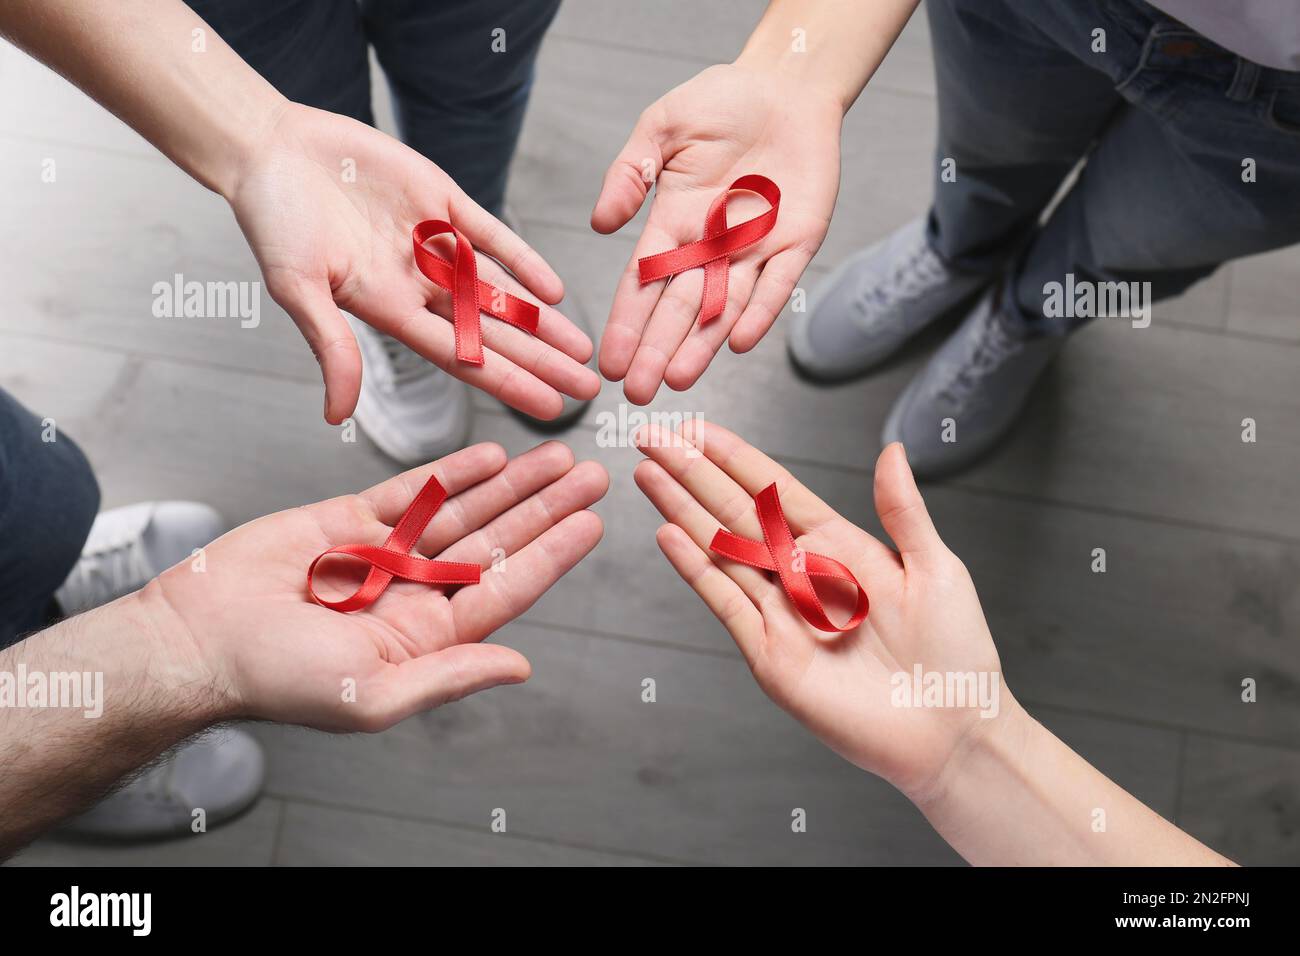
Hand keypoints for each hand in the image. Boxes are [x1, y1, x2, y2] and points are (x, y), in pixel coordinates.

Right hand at [141, 441, 607, 731]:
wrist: (200, 638)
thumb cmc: (280, 679)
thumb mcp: (375, 693)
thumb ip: (451, 675)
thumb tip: (521, 669)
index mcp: (429, 635)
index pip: (506, 586)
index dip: (552, 553)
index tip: (593, 524)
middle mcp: (416, 590)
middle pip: (495, 539)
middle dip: (545, 507)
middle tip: (591, 476)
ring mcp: (385, 551)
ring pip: (462, 509)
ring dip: (510, 482)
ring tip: (555, 454)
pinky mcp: (348, 520)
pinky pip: (411, 490)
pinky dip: (450, 471)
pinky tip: (490, 455)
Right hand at [228, 103, 600, 423]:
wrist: (270, 146)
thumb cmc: (272, 219)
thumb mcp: (298, 288)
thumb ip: (330, 346)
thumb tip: (338, 416)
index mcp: (388, 310)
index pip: (462, 357)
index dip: (509, 383)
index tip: (552, 409)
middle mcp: (418, 285)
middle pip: (493, 333)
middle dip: (542, 362)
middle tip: (589, 390)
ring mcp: (433, 244)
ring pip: (501, 291)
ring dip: (542, 321)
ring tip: (584, 350)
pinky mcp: (441, 201)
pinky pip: (492, 237)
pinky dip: (523, 261)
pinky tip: (556, 290)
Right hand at [593, 64, 842, 403]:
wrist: (787, 85)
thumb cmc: (722, 101)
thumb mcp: (662, 127)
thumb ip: (630, 173)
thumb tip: (600, 224)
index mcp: (674, 223)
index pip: (644, 283)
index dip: (627, 323)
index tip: (611, 361)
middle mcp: (711, 246)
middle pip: (679, 308)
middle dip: (657, 350)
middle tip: (638, 392)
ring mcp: (755, 248)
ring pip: (724, 308)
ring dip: (702, 346)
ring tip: (678, 379)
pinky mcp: (797, 242)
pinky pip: (777, 285)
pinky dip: (760, 314)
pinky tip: (738, 343)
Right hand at [633, 422, 1005, 799]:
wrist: (951, 733)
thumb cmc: (956, 655)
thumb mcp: (936, 569)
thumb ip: (903, 511)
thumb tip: (894, 450)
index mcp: (841, 547)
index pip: (774, 490)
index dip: (735, 458)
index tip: (700, 427)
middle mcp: (803, 575)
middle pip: (735, 513)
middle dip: (693, 473)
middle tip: (652, 436)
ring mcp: (781, 614)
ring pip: (721, 550)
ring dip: (682, 512)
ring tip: (647, 475)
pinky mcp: (769, 655)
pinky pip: (725, 603)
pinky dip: (696, 569)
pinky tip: (669, 537)